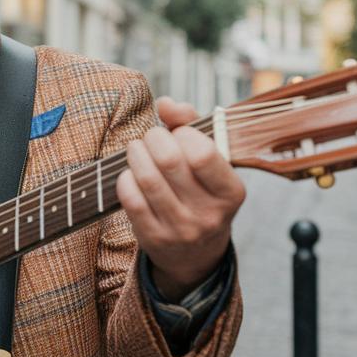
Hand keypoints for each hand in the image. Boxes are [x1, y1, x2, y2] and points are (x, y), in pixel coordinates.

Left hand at [116, 96, 245, 301]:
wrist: (196, 252)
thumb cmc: (201, 191)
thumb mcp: (209, 161)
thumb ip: (191, 124)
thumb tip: (166, 104)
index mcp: (231, 192)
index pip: (202, 153)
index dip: (183, 133)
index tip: (178, 133)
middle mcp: (209, 214)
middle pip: (169, 161)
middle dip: (154, 138)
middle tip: (151, 137)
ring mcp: (180, 229)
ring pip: (147, 179)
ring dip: (136, 154)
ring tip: (136, 148)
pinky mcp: (153, 238)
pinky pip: (130, 199)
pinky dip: (125, 178)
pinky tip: (129, 173)